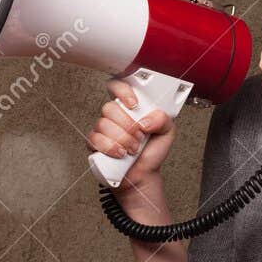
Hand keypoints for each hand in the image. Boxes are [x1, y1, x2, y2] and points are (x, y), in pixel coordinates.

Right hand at [87, 78, 177, 192]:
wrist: (144, 175)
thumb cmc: (152, 152)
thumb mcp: (167, 132)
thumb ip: (162, 119)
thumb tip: (144, 119)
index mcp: (129, 108)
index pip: (117, 86)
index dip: (122, 91)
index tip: (134, 105)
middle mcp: (114, 116)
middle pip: (109, 108)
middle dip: (127, 125)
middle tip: (139, 136)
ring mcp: (102, 130)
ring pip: (102, 124)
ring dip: (122, 139)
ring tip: (132, 148)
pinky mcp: (94, 144)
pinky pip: (94, 139)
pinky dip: (110, 147)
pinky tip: (120, 153)